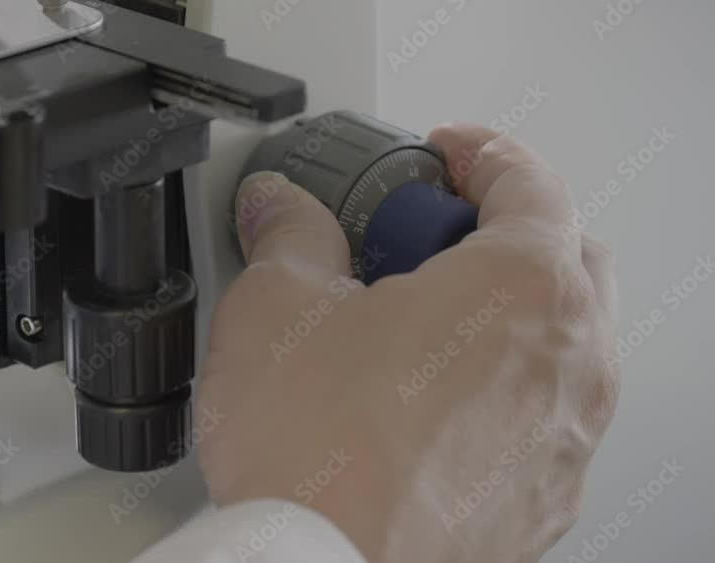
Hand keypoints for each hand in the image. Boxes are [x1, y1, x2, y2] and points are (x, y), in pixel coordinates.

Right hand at [196, 124, 618, 562]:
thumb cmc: (318, 459)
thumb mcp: (275, 307)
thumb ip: (289, 236)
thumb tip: (281, 212)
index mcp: (522, 291)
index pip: (530, 183)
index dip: (481, 154)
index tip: (448, 153)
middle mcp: (569, 366)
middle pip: (564, 259)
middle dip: (499, 232)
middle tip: (421, 245)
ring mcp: (561, 441)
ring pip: (558, 345)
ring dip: (499, 316)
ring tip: (410, 331)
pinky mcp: (538, 499)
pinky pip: (537, 416)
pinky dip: (495, 389)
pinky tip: (420, 405)